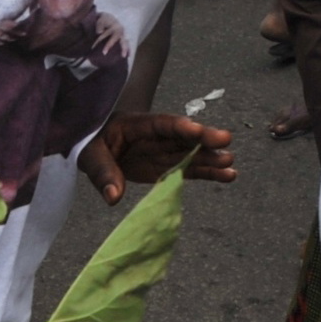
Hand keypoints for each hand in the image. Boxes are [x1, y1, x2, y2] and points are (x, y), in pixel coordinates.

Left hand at [75, 110, 239, 205]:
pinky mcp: (166, 165)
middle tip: (226, 141)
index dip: (179, 126)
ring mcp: (164, 150)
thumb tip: (114, 197)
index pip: (160, 124)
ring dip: (210, 159)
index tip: (197, 130)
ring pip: (191, 153)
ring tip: (231, 166)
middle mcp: (157, 136)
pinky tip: (226, 176)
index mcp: (137, 125)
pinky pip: (189, 169)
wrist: (94, 146)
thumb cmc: (91, 142)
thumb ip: (102, 173)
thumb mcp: (89, 155)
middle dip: (204, 139)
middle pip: (183, 136)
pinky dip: (207, 173)